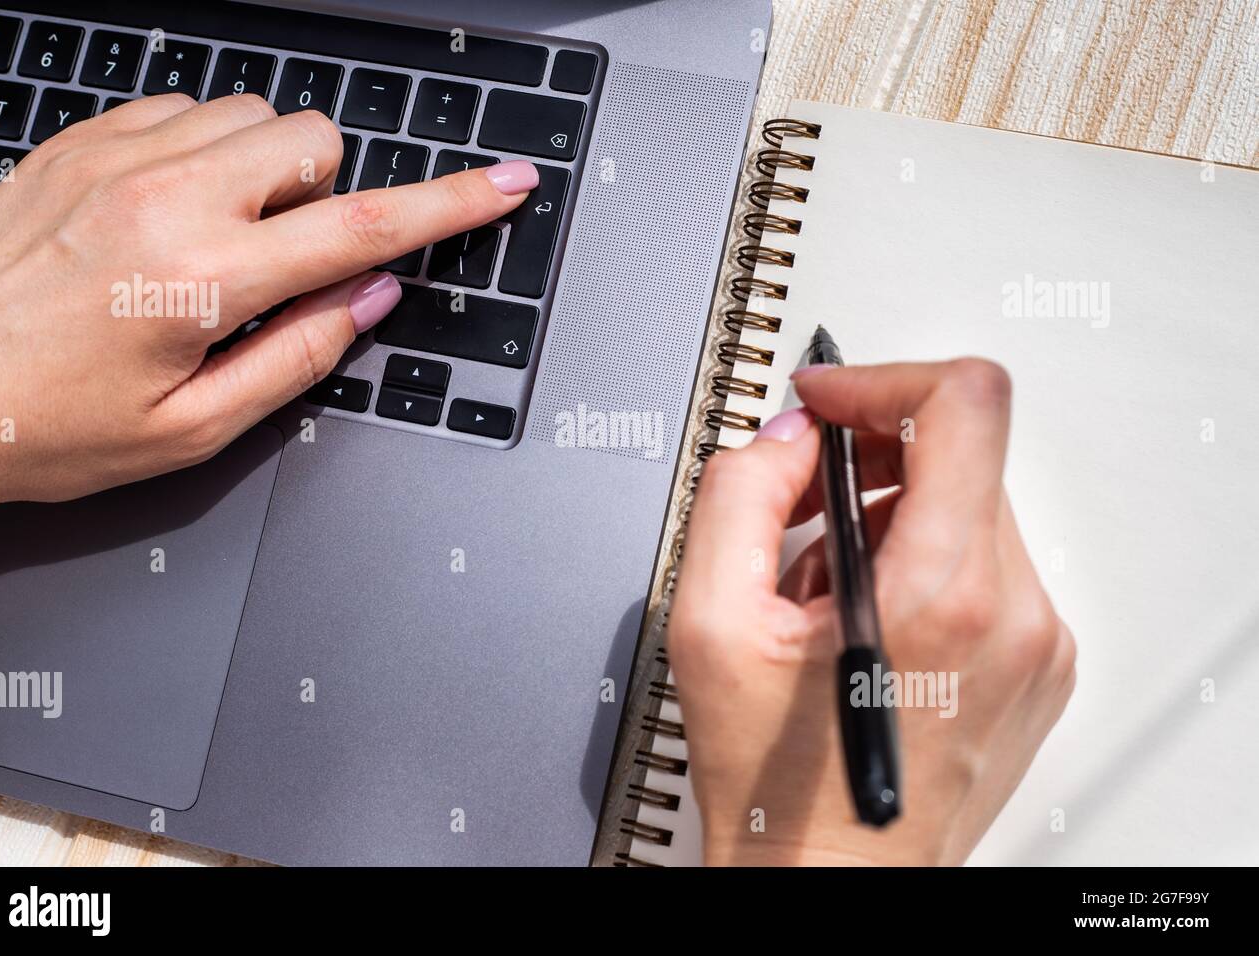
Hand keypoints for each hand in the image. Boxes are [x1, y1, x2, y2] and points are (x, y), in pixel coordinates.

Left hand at [0, 94, 536, 512]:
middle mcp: (163, 196)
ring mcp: (115, 155)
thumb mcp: (192, 428)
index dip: (450, 205)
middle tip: (285, 259)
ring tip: (221, 239)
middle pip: (313, 139)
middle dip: (328, 192)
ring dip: (268, 170)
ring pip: (254, 114)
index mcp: (201, 277)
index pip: (362, 228)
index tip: (502, 185)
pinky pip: (185, 106)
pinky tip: (171, 209)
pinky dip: (206, 149)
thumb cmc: (47, 421)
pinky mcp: (80, 138)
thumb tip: (368, 300)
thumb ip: (298, 358)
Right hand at [669, 358, 1075, 865]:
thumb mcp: (712, 626)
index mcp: (946, 593)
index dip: (882, 379)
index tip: (828, 403)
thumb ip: (739, 498)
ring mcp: (1039, 643)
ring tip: (823, 595)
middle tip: (798, 515)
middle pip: (962, 453)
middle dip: (869, 461)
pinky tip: (863, 623)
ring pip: (969, 507)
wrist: (830, 878)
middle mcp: (1016, 613)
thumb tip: (784, 440)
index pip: (966, 402)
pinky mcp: (1039, 663)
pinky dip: (920, 564)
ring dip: (890, 519)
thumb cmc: (783, 790)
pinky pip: (985, 564)